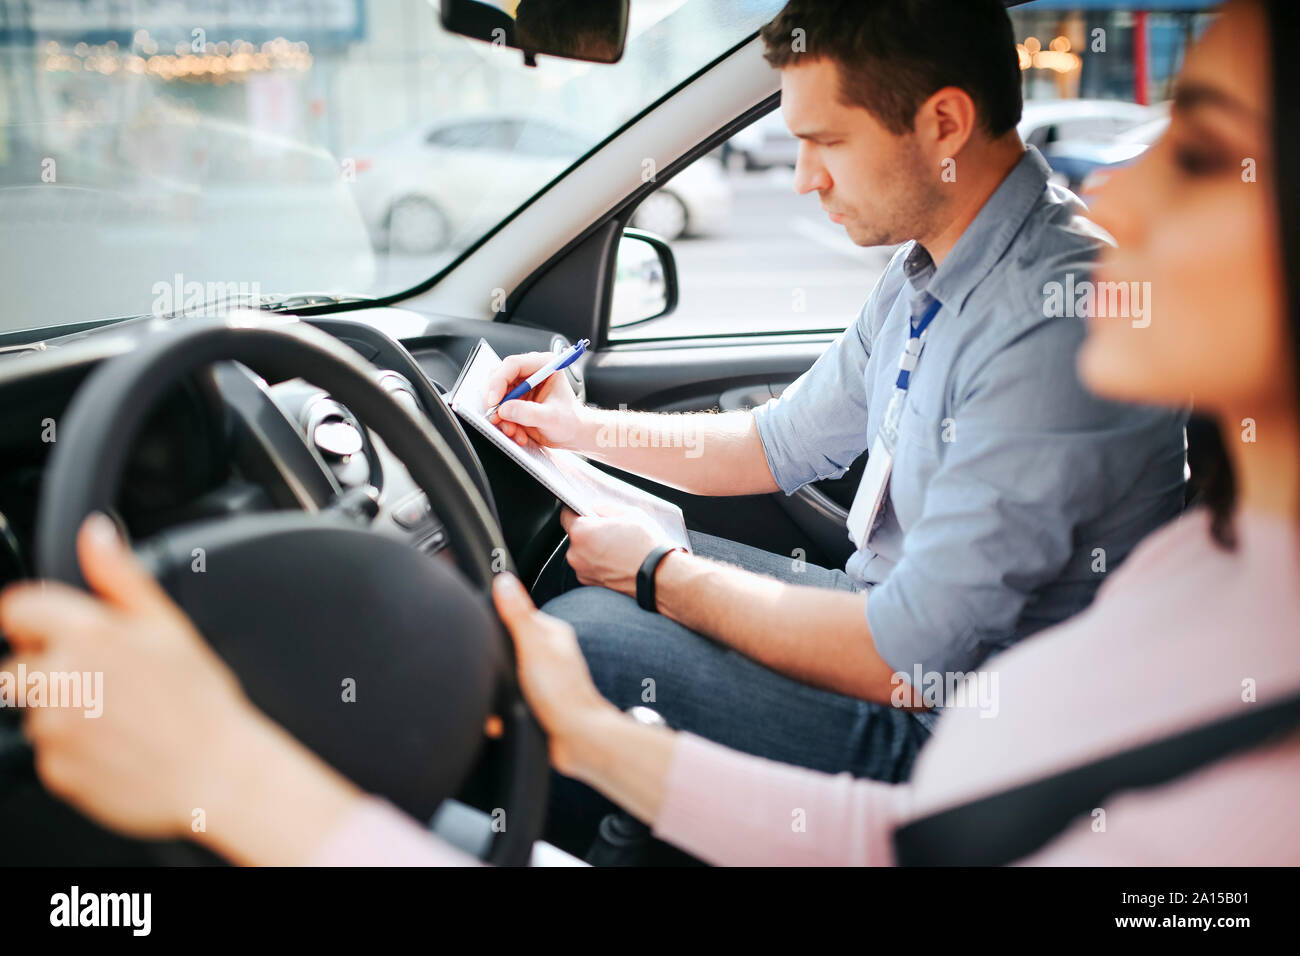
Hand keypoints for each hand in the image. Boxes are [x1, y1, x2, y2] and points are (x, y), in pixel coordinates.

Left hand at [0, 514, 266, 839]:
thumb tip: (94, 532)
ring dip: (63, 712)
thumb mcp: (169, 625)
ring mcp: (51, 726)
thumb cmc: (201, 700)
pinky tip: (116, 745)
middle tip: (108, 684)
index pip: (16, 609)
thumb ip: (120, 575)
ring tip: (120, 718)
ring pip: (34, 710)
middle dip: (50, 670)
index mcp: (88, 633)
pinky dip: (73, 749)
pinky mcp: (52, 767)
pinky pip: (48, 751)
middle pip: (19, 665)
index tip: (61, 636)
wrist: (217, 774)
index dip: (38, 621)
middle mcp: (59, 678)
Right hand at [484, 351, 585, 449]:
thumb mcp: (552, 418)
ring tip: (513, 431)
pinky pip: (499, 408)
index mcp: (545, 365)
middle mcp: (530, 371)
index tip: (494, 401)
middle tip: (498, 419)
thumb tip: (505, 409)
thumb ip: (529, 413)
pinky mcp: (514, 398)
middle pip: (499, 377)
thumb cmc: (570, 421)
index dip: (499, 382)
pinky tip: (517, 432)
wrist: (572, 433)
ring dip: (500, 415)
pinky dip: (503, 422)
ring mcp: (520, 385)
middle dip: (496, 401)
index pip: (513, 365)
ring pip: (496, 394)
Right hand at [491, 573, 616, 775]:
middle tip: (493, 676)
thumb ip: (517, 614)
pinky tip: (501, 718)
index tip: (482, 637)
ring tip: (501, 701)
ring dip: (497, 690)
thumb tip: (504, 579)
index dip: (494, 626)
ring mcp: (543, 678)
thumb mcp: (532, 647)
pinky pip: (508, 699)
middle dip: (492, 665)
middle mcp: (549, 652)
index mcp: (551, 632)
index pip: (514, 614)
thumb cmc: (562, 695)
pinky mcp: (537, 701)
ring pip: (505, 675)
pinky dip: (501, 710)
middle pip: (506, 646)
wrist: (577, 739)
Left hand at [560, 507, 664, 596]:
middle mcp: (576, 555)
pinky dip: (601, 564)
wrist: (660, 577)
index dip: (578, 511)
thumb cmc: (647, 547)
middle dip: (591, 532)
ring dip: (596, 549)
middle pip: (577, 536)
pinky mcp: (592, 585)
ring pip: (584, 553)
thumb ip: (606, 508)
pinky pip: (591, 568)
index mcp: (581, 533)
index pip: (567, 515)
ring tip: (619, 548)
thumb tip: (596, 508)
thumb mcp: (630, 514)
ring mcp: (583, 572)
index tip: (587, 512)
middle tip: (613, 531)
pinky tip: (619, 561)